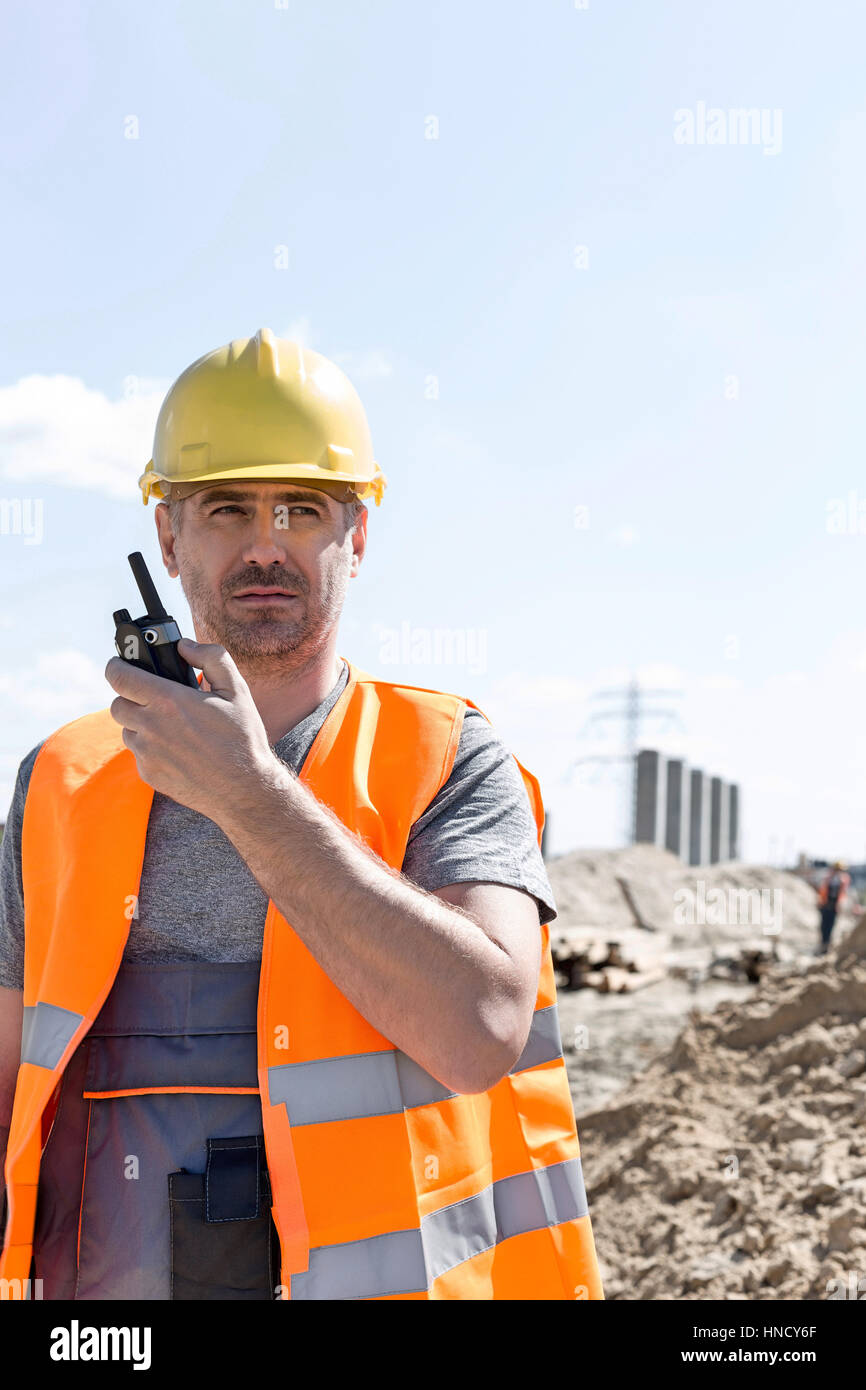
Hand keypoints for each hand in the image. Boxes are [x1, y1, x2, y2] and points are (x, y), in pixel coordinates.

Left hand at [105, 638, 277, 820]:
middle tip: (153, 698)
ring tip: (171, 728)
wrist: (244, 790)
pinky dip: (151, 749)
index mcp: (168, 701)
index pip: (119, 676)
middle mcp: (151, 727)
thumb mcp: (236, 690)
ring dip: (140, 725)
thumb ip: (211, 658)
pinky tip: (178, 751)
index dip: (116, 666)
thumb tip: (184, 645)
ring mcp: (147, 753)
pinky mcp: (149, 774)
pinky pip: (139, 755)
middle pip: (117, 704)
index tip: (120, 664)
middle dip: (130, 697)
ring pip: (127, 730)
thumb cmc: (242, 738)